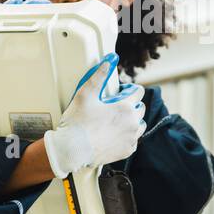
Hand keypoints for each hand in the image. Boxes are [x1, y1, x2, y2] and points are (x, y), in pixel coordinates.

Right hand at [44, 53, 145, 177]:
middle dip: (130, 105)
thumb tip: (109, 62)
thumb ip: (99, 76)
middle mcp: (133, 123)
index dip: (128, 89)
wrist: (72, 150)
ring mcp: (131, 138)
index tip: (119, 92)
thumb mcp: (85, 94)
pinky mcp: (127, 150)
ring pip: (139, 125)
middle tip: (114, 107)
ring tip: (115, 121)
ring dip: (131, 120)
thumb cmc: (77, 123)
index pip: (138, 91)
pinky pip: (133, 140)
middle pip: (140, 108)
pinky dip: (127, 136)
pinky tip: (114, 134)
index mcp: (126, 107)